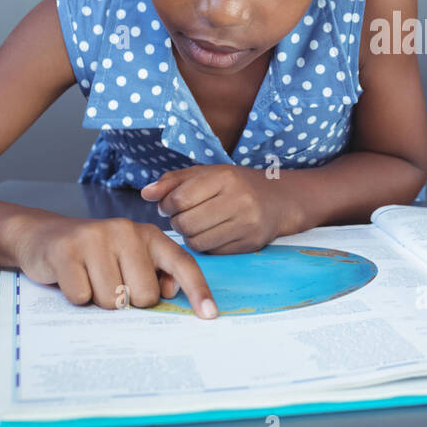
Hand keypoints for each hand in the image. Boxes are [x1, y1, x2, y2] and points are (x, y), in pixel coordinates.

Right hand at [12, 212, 217, 317]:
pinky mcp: (67, 251)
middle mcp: (126, 231)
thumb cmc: (94, 254)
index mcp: (149, 235)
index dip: (198, 291)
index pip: (182, 264)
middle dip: (129, 302)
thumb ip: (155, 272)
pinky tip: (72, 278)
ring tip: (90, 279)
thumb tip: (170, 291)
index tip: (210, 315)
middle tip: (110, 284)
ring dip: (100, 300)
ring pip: (114, 301)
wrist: (43, 236)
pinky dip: (77, 298)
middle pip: (145, 295)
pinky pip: (82, 297)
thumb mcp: (130, 258)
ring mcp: (96, 238)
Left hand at [141, 164, 291, 253]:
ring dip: (190, 235)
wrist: (280, 200)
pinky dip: (206, 245)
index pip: (179, 199)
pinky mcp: (250, 243)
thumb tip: (146, 194)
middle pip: (186, 223)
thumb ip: (173, 181)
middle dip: (178, 222)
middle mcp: (238, 200)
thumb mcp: (206, 174)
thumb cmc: (236, 184)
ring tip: (198, 224)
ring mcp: (246, 224)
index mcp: (225, 177)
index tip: (170, 204)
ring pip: (197, 242)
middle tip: (184, 216)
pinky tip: (213, 233)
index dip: (167, 205)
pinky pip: (213, 252)